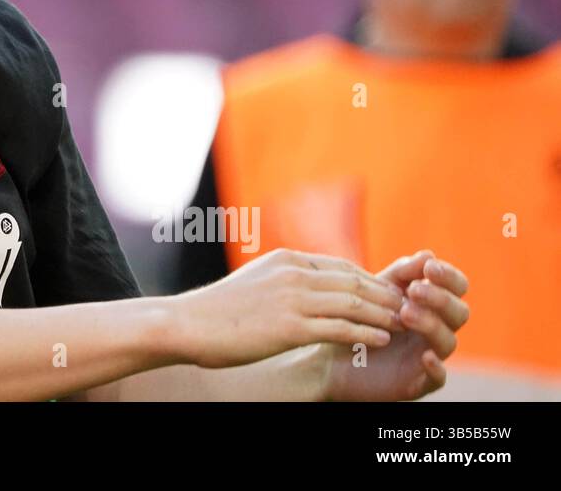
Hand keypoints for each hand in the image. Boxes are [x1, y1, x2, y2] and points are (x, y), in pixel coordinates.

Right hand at [173, 247, 404, 368]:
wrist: (187, 324)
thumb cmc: (220, 310)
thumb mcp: (256, 282)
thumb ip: (285, 279)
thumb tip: (308, 286)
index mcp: (286, 260)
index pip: (341, 266)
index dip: (371, 280)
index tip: (389, 294)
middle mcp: (292, 273)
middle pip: (354, 281)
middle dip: (386, 294)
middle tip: (411, 307)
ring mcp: (292, 299)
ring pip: (353, 303)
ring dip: (383, 313)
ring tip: (405, 323)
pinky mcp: (289, 327)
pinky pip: (340, 328)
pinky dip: (366, 332)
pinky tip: (381, 339)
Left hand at [319, 250, 469, 400]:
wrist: (332, 355)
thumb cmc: (359, 317)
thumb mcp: (375, 289)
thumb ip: (401, 273)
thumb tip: (428, 254)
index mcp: (430, 304)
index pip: (456, 288)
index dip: (449, 277)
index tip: (429, 267)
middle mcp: (436, 329)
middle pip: (459, 313)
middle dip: (440, 299)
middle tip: (415, 291)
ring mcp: (429, 355)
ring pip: (448, 341)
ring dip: (431, 325)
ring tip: (406, 314)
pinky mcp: (418, 382)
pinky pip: (439, 378)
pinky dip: (437, 368)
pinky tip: (426, 356)